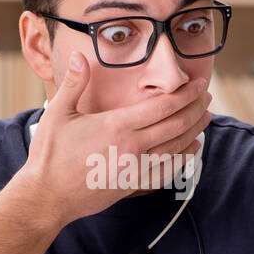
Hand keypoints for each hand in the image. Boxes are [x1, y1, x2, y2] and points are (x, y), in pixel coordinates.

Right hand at [23, 51, 210, 226]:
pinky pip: (166, 171)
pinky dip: (183, 159)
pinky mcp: (132, 185)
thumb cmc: (50, 155)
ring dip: (194, 131)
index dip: (185, 94)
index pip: (163, 106)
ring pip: (176, 148)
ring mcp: (134, 169)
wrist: (47, 197)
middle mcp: (132, 147)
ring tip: (206, 118)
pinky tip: (191, 150)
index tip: (198, 84)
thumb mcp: (58, 113)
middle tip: (206, 97)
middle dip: (195, 109)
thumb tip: (78, 56)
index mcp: (117, 126)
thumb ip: (74, 83)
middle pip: (176, 125)